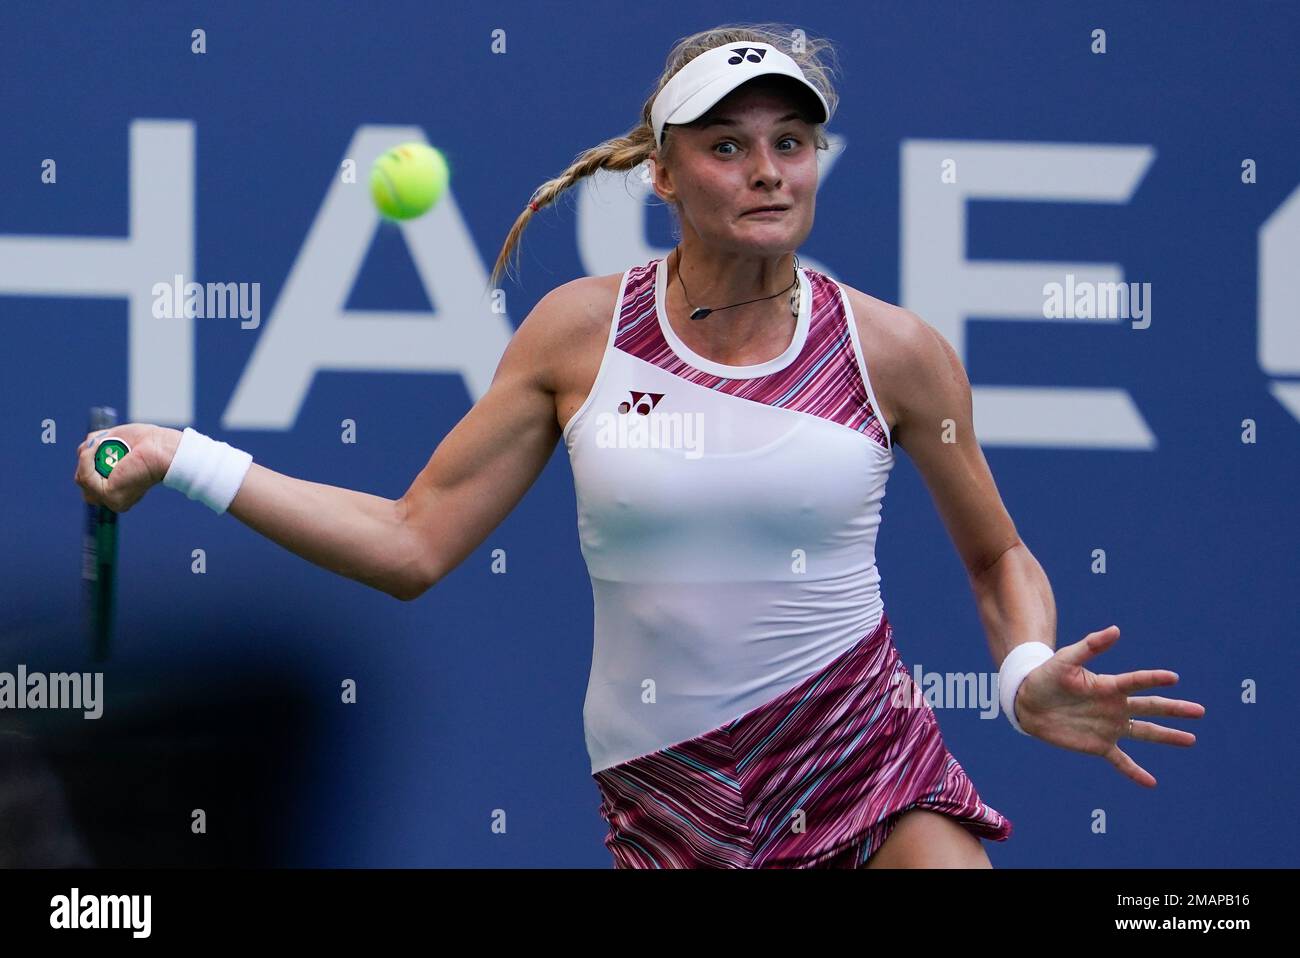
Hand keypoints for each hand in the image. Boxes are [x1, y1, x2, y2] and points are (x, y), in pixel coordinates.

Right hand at [74, 424, 179, 512]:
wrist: (162, 449)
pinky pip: (85, 477)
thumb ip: (96, 447)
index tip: (96, 446)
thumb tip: (83, 450)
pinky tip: (98, 446)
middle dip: (85, 460)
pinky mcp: (109, 495)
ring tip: (102, 442)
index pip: (88, 481)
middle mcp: (114, 498)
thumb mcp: (113, 440)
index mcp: (118, 488)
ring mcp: (110, 499)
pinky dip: (87, 459)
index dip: (87, 462)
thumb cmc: (146, 442)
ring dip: (87, 457)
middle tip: (100, 443)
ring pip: (81, 478)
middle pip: (82, 481)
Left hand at [1013, 625, 1205, 786]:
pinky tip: (1152, 783)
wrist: (1027, 702)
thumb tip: (1115, 630)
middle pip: (1151, 708)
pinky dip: (1135, 772)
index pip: (1137, 682)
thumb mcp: (1066, 659)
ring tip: (1191, 740)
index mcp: (1109, 685)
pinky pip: (1121, 761)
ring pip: (1145, 733)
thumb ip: (1090, 646)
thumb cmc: (1046, 676)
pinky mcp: (1099, 745)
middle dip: (1175, 710)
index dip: (1153, 679)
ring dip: (1167, 737)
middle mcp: (1115, 706)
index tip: (1173, 678)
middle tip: (1199, 711)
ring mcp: (1110, 727)